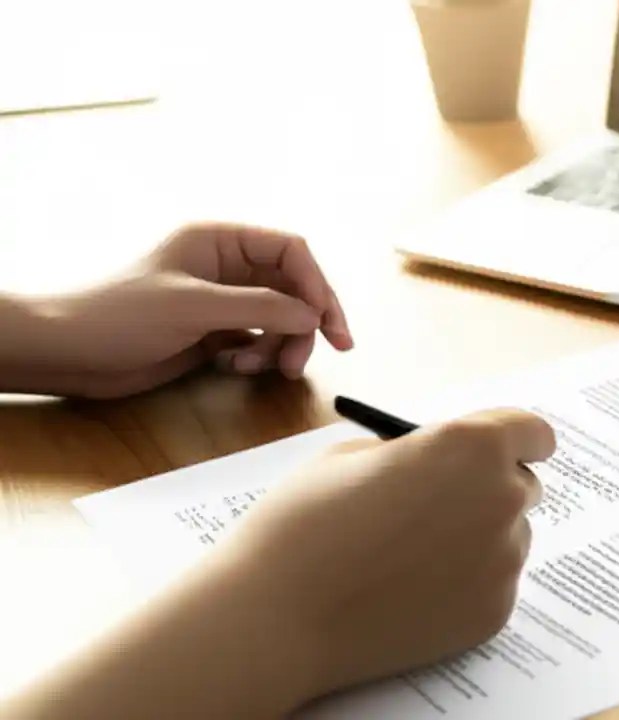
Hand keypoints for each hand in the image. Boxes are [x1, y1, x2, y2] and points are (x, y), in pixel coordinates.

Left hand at [4, 222, 352, 397]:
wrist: (66, 352)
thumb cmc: (117, 315)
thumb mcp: (196, 307)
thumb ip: (261, 309)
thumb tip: (313, 316)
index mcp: (219, 240)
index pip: (290, 251)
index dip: (316, 285)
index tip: (327, 324)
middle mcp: (225, 266)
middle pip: (292, 287)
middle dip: (306, 322)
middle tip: (320, 354)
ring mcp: (220, 300)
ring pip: (279, 318)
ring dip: (283, 345)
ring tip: (267, 369)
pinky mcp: (212, 331)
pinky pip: (258, 340)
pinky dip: (259, 356)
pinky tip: (236, 367)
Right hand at [221, 409, 555, 701]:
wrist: (276, 616)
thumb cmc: (305, 523)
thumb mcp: (354, 456)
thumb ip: (416, 452)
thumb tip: (442, 461)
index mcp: (471, 445)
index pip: (533, 433)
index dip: (511, 440)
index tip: (497, 451)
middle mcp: (501, 498)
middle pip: (523, 485)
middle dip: (490, 488)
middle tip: (438, 506)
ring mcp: (503, 560)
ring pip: (509, 538)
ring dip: (477, 538)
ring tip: (408, 556)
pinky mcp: (495, 611)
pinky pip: (493, 584)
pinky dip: (465, 584)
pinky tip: (410, 591)